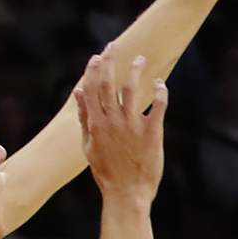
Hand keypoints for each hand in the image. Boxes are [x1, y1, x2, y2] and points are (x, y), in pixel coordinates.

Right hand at [74, 49, 167, 204]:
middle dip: (110, 61)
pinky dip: (159, 91)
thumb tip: (77, 93)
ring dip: (135, 70)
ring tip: (140, 59)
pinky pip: (157, 106)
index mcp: (95, 123)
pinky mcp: (151, 133)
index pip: (91, 88)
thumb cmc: (106, 171)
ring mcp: (131, 126)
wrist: (126, 192)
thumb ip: (84, 118)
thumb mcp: (88, 145)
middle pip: (108, 84)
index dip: (94, 69)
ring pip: (132, 89)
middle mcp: (111, 121)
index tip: (98, 55)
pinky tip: (160, 82)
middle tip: (114, 46)